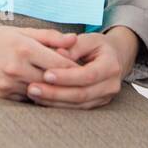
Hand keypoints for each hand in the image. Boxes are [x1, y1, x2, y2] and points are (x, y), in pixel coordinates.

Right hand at [0, 26, 79, 100]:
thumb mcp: (24, 32)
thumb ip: (51, 37)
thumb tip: (75, 39)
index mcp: (25, 48)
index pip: (60, 63)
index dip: (76, 68)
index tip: (87, 69)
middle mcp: (16, 67)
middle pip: (53, 80)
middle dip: (68, 81)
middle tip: (83, 82)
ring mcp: (8, 83)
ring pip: (41, 93)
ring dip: (53, 91)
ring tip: (67, 88)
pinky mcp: (1, 95)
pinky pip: (26, 99)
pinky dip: (36, 96)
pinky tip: (45, 92)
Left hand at [25, 27, 139, 108]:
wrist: (115, 58)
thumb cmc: (98, 46)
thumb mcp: (88, 39)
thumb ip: (73, 45)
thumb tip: (57, 52)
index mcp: (111, 66)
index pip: (88, 75)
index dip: (67, 77)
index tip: (46, 74)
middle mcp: (111, 85)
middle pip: (81, 94)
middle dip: (55, 93)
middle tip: (32, 88)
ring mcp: (104, 97)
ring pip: (77, 104)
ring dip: (53, 101)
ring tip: (32, 94)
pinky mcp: (96, 104)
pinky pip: (76, 108)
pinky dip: (58, 105)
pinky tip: (41, 100)